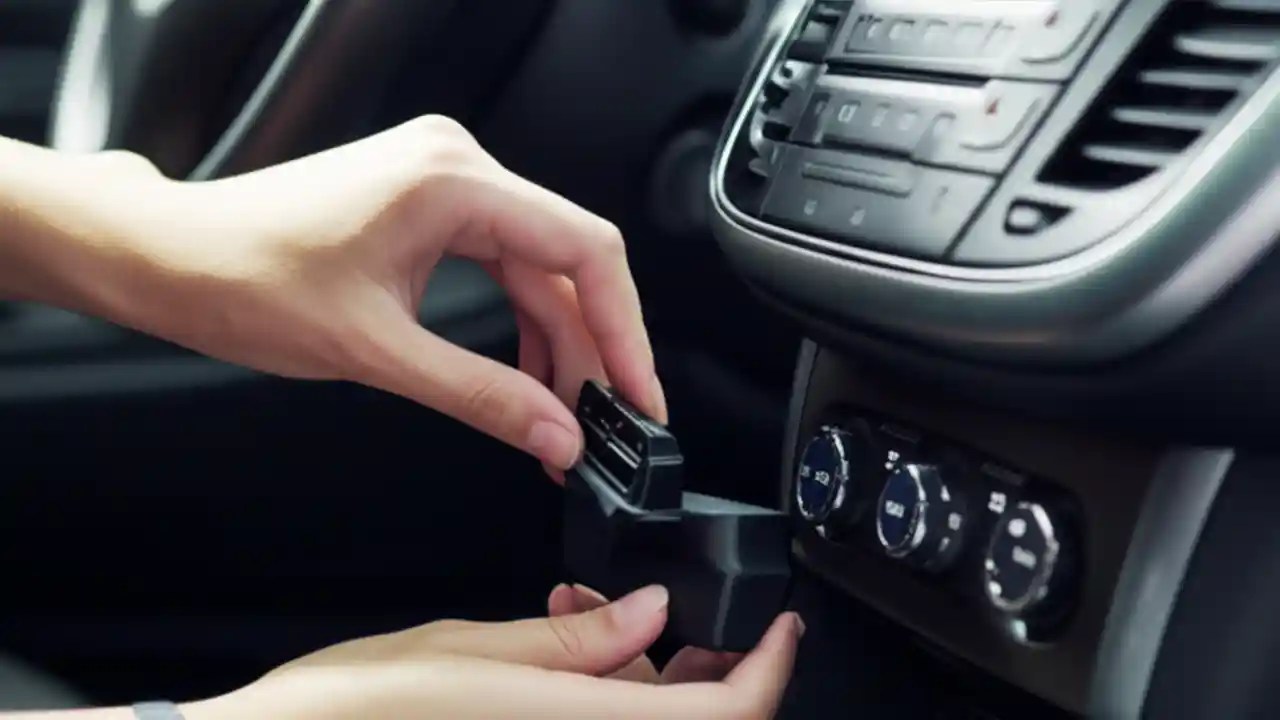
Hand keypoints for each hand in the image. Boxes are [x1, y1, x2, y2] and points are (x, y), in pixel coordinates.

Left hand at [70, 116, 665, 470]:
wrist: (170, 257)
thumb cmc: (243, 279)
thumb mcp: (377, 352)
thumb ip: (481, 396)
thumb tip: (556, 435)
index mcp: (452, 182)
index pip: (585, 251)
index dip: (626, 330)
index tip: (640, 393)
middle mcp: (457, 166)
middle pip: (568, 264)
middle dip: (592, 349)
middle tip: (605, 424)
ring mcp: (444, 183)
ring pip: (539, 270)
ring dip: (557, 344)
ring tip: (562, 417)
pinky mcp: (429, 206)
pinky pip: (502, 265)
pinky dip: (519, 324)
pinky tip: (524, 378)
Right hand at [181, 585, 802, 719]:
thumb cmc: (352, 713)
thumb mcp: (470, 649)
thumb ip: (577, 640)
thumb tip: (651, 612)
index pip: (725, 715)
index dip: (769, 669)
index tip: (782, 625)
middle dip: (703, 664)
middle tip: (665, 607)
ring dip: (646, 673)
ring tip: (586, 610)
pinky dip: (604, 694)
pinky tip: (563, 649)